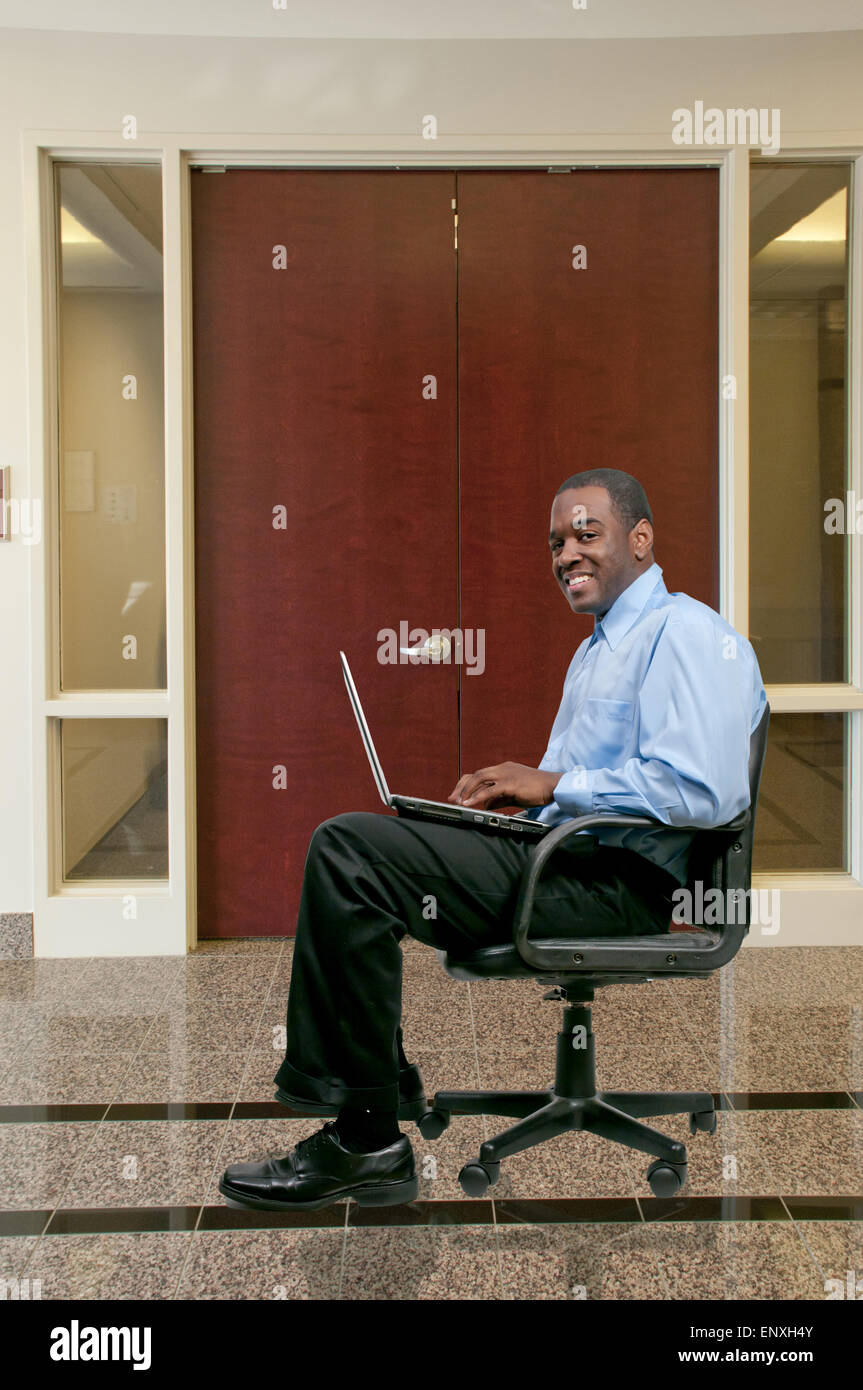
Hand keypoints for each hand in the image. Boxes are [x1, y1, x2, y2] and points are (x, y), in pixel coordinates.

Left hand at [447, 763, 561, 810]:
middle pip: (476, 775)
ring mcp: (506, 774)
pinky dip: (477, 796)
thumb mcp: (514, 795)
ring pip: (480, 778)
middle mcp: (503, 769)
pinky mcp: (511, 783)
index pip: (480, 774)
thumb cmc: (537, 790)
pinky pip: (490, 790)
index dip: (467, 784)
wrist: (554, 786)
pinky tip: (470, 804)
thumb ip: (499, 799)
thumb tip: (486, 805)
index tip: (458, 794)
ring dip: (467, 791)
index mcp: (503, 769)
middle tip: (452, 799)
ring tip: (458, 802)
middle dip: (462, 787)